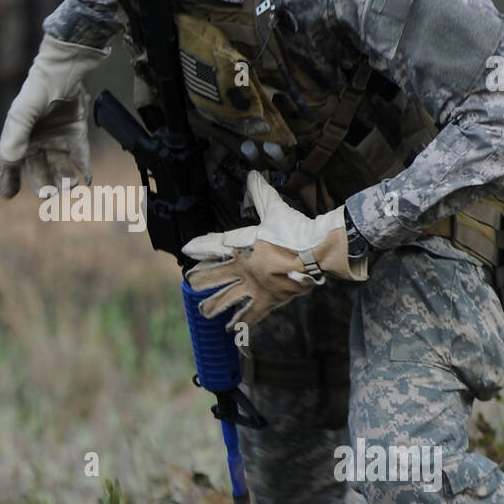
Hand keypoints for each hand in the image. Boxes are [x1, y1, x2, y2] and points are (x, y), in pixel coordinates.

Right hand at [0, 35, 108, 197]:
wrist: (64, 72)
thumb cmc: (38, 92)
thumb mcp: (22, 114)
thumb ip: (14, 138)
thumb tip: (9, 162)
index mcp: (19, 139)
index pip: (12, 165)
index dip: (10, 180)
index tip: (10, 195)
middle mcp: (38, 143)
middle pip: (39, 171)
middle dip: (44, 185)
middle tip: (49, 195)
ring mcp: (58, 140)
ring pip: (61, 168)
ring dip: (65, 179)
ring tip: (70, 186)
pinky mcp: (76, 136)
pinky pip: (80, 158)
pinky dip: (83, 170)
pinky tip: (87, 179)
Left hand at [181, 171, 367, 327]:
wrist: (317, 251)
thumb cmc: (296, 230)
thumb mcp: (275, 210)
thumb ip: (260, 194)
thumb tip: (252, 175)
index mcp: (243, 246)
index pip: (215, 246)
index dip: (200, 247)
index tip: (186, 249)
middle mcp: (244, 269)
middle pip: (215, 276)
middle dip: (201, 278)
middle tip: (189, 281)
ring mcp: (255, 286)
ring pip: (228, 299)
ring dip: (214, 305)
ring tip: (202, 310)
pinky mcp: (269, 300)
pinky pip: (251, 313)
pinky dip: (241, 321)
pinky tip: (230, 328)